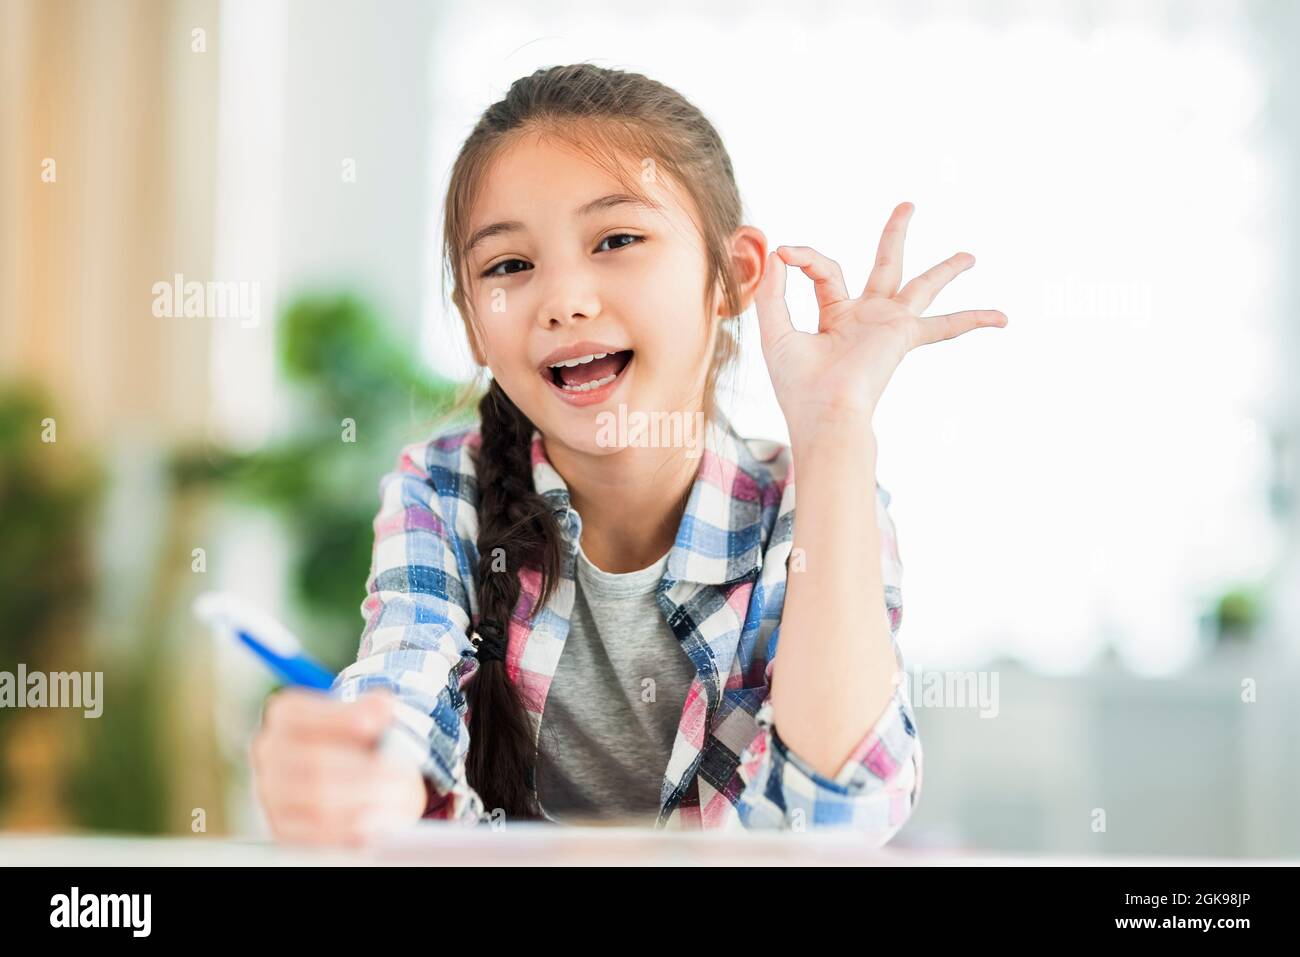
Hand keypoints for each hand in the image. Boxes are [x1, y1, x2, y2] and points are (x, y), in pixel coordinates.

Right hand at [250, 688, 427, 846]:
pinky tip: (376, 823)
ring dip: (363, 800)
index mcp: (285, 715)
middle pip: (314, 763)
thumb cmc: (355, 740)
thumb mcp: (365, 717)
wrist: (345, 776)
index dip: (339, 719)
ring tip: (397, 797)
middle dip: (363, 769)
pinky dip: (350, 829)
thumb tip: (381, 707)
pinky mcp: (282, 827)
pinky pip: (315, 834)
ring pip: (316, 801)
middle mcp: (269, 751)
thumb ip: (372, 709)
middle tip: (400, 774)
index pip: (300, 715)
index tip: (375, 723)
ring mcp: (270, 791)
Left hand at [753, 202, 1006, 443]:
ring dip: (946, 270)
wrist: (822, 412)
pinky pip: (945, 326)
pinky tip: (1002, 318)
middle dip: (895, 235)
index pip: (826, 271)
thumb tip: (777, 255)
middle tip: (908, 205)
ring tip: (969, 256)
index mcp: (836, 317)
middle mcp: (866, 318)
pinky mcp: (904, 335)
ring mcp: (888, 326)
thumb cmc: (797, 385)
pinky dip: (974, 320)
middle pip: (885, 266)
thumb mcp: (776, 331)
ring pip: (922, 287)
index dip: (804, 257)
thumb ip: (773, 294)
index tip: (785, 253)